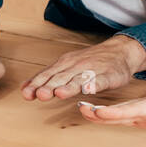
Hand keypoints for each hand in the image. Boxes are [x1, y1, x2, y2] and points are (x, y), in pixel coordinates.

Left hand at [22, 35, 145, 101]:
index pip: (48, 75)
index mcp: (64, 64)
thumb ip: (48, 78)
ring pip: (79, 80)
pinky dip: (94, 85)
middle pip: (61, 78)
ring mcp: (93, 70)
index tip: (27, 94)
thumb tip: (25, 89)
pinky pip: (101, 81)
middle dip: (50, 87)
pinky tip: (89, 89)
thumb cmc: (91, 62)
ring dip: (69, 87)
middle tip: (41, 95)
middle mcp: (76, 66)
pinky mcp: (109, 76)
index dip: (37, 84)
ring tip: (60, 93)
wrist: (120, 51)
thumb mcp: (67, 66)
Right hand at [77, 81, 145, 130]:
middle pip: (126, 107)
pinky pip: (126, 116)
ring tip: (82, 111)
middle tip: (83, 110)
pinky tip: (96, 117)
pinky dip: (111, 117)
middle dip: (105, 110)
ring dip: (103, 112)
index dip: (122, 111)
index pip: (141, 107)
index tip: (103, 113)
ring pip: (123, 110)